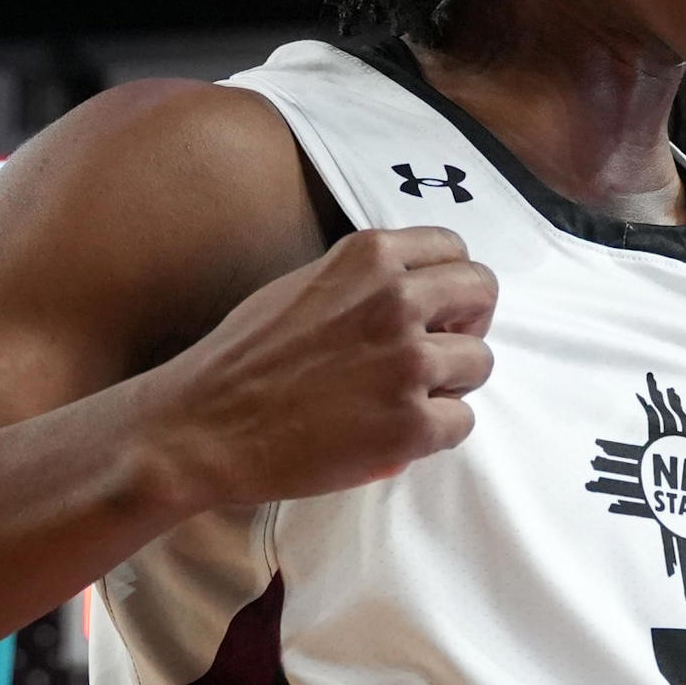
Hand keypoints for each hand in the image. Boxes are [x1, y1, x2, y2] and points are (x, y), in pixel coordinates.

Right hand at [143, 227, 495, 507]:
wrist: (202, 427)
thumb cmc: (243, 360)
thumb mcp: (303, 284)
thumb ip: (363, 280)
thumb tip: (414, 294)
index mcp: (369, 256)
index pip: (455, 250)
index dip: (451, 286)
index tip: (435, 312)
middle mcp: (396, 298)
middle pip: (482, 293)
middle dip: (467, 325)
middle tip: (435, 355)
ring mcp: (408, 361)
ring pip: (479, 362)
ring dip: (449, 385)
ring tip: (401, 400)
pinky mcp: (411, 423)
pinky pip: (462, 422)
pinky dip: (434, 434)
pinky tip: (393, 434)